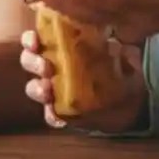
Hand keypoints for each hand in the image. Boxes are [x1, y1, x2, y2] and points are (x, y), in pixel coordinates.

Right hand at [19, 29, 145, 130]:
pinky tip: (58, 117)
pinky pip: (50, 116)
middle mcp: (51, 66)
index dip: (30, 40)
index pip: (35, 40)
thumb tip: (112, 43)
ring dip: (37, 88)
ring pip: (34, 88)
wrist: (129, 97)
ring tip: (47, 91)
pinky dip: (52, 116)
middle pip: (29, 61)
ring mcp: (54, 91)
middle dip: (33, 63)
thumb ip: (110, 45)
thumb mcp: (115, 50)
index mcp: (58, 46)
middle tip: (46, 67)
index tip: (35, 43)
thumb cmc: (116, 65)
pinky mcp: (61, 113)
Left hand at [23, 0, 158, 43]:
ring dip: (61, 9)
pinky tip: (53, 0)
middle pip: (93, 16)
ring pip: (89, 22)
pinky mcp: (122, 29)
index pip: (118, 2)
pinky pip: (92, 23)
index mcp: (154, 4)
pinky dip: (72, 12)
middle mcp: (136, 22)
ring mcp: (128, 30)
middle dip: (62, 5)